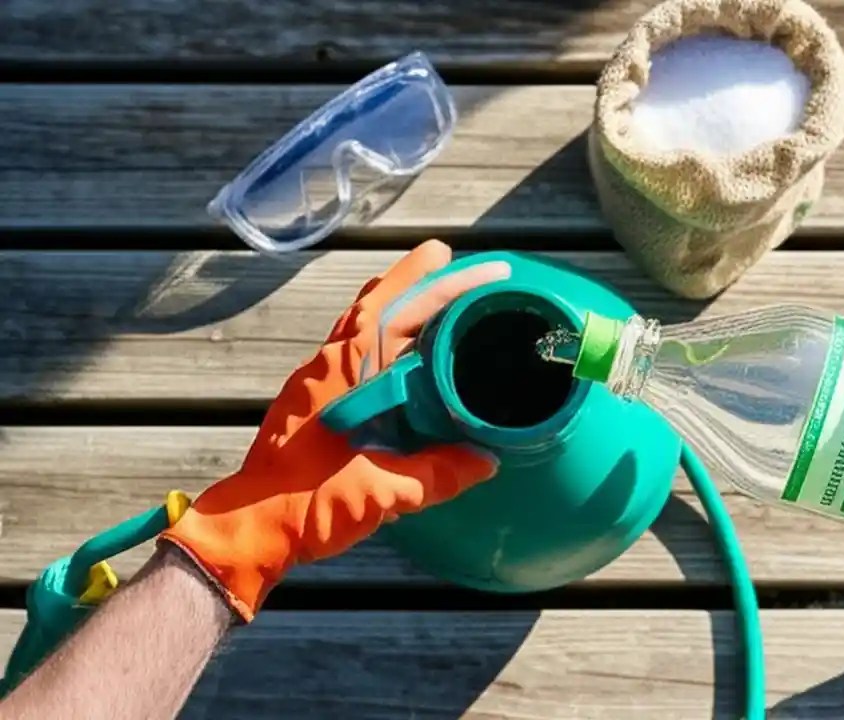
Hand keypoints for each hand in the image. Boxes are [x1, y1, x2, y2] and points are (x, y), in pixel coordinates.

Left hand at [161, 241, 510, 620]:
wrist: (249, 528)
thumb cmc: (305, 504)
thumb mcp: (380, 492)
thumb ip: (437, 473)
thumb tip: (488, 460)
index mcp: (345, 373)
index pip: (398, 311)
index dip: (440, 286)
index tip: (475, 265)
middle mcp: (330, 366)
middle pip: (379, 304)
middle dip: (419, 280)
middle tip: (456, 262)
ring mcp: (320, 382)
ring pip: (364, 324)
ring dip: (399, 302)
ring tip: (436, 292)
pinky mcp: (318, 402)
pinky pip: (356, 351)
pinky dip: (384, 334)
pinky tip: (406, 350)